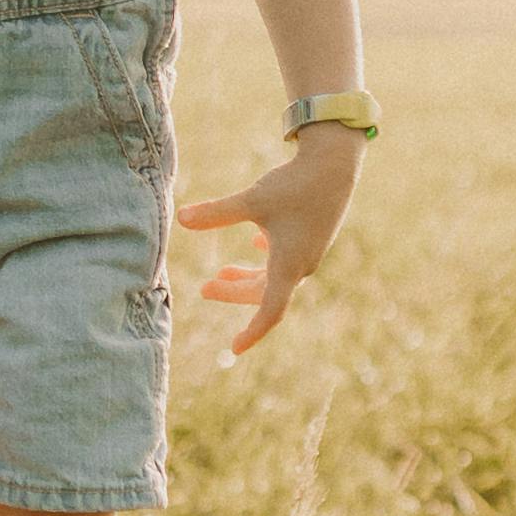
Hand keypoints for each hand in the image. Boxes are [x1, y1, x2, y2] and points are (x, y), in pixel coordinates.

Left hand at [175, 135, 363, 362]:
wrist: (335, 165)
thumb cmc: (295, 183)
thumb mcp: (252, 199)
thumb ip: (217, 213)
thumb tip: (180, 219)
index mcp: (288, 265)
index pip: (269, 312)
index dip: (252, 333)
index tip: (234, 349)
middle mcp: (300, 265)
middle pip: (264, 293)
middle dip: (234, 293)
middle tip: (204, 288)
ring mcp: (308, 252)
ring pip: (274, 276)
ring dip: (248, 277)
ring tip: (221, 273)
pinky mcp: (312, 237)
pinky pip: (286, 259)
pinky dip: (266, 259)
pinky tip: (255, 244)